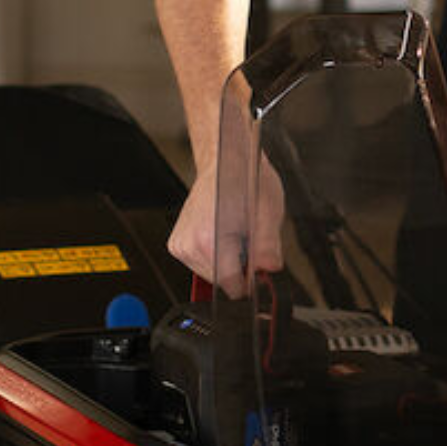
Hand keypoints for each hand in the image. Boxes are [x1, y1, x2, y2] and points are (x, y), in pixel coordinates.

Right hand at [166, 155, 285, 293]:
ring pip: (210, 275)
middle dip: (239, 268)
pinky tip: (223, 234)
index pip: (232, 285)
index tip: (259, 267)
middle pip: (220, 282)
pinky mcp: (177, 244)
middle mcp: (189, 243)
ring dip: (227, 261)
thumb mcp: (269, 212)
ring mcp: (180, 245)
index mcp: (209, 239)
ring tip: (235, 233)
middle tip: (248, 240)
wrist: (225, 161)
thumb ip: (269, 248)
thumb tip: (269, 268)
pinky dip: (215, 255)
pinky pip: (200, 264)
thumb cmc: (246, 179)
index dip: (251, 280)